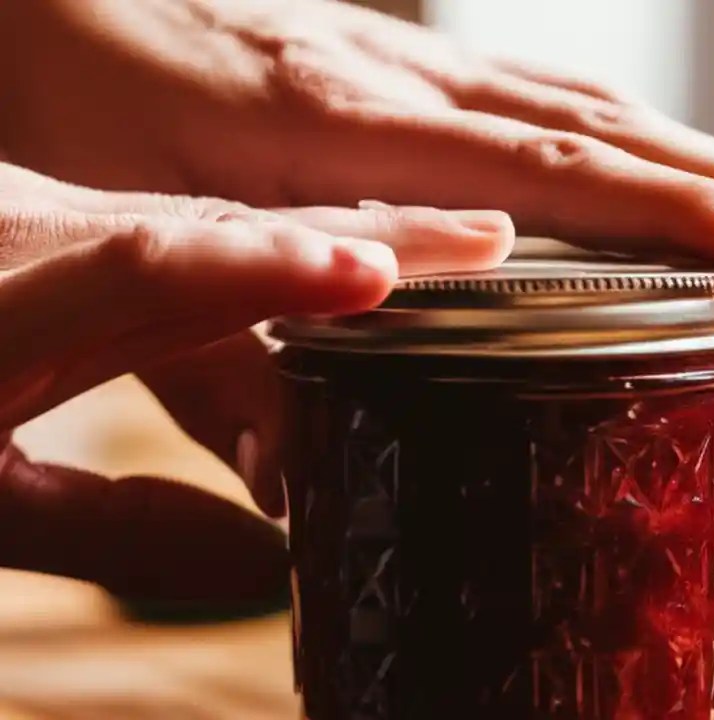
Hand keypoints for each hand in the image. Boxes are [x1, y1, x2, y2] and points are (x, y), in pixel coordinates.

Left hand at [0, 0, 713, 325]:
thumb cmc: (64, 115)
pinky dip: (643, 145)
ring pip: (602, 110)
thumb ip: (227, 379)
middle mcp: (405, 75)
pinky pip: (556, 100)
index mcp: (338, 125)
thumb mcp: (136, 267)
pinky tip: (693, 182)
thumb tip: (304, 495)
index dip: (680, 210)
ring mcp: (417, 56)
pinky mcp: (413, 58)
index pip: (552, 169)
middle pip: (617, 140)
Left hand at [0, 162, 512, 603]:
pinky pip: (203, 223)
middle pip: (217, 222)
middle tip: (490, 240)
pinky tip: (367, 244)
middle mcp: (35, 232)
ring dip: (348, 224)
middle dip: (357, 231)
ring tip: (465, 238)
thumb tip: (265, 556)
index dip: (259, 270)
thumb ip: (111, 530)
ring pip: (224, 214)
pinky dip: (298, 239)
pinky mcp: (76, 214)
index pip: (142, 268)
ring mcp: (55, 211)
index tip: (366, 276)